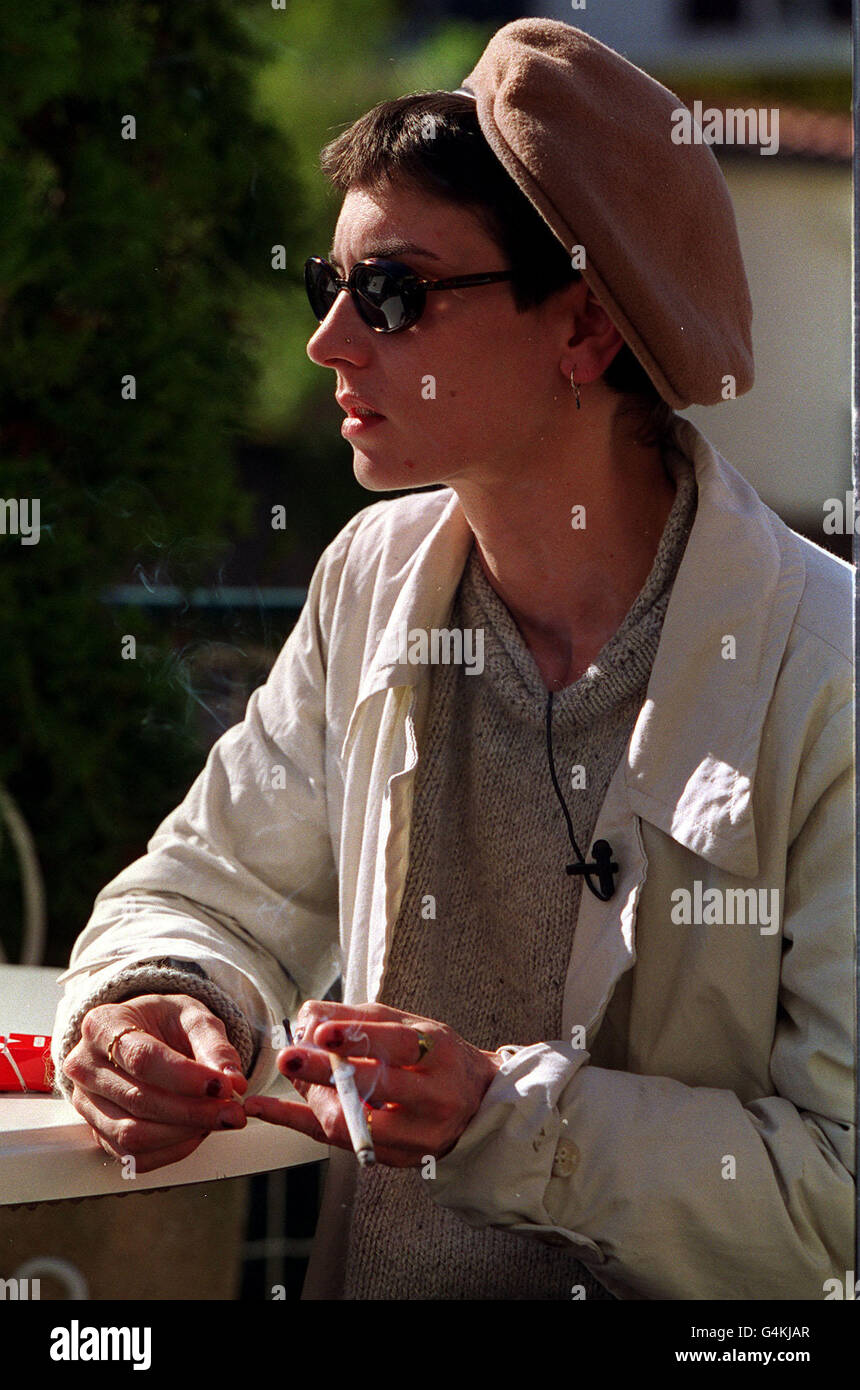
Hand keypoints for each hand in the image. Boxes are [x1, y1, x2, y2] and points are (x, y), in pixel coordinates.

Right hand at [63, 994, 247, 1173]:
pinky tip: (198, 1133)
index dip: (185, 1077)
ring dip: (184, 1134)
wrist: (144, 1033)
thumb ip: (215, 1046)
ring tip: (219, 1120)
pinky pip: (133, 1156)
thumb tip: (234, 1082)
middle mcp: (84, 1066)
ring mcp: (86, 1104)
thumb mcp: (192, 1017)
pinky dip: (172, 1150)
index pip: (141, 1059)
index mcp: (102, 1024)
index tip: (224, 1086)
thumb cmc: (165, 1022)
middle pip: (138, 1100)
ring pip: (132, 1134)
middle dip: (193, 1111)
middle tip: (234, 1112)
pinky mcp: (97, 1132)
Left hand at [244, 1001, 502, 1167]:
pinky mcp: (396, 1160)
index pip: (398, 1046)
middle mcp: (432, 1099)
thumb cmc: (435, 1059)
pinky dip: (297, 1123)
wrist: (477, 1109)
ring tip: (289, 1074)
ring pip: (355, 1124)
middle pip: (375, 1087)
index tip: (322, 1031)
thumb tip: (308, 1018)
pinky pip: (337, 1141)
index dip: (359, 1038)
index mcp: (439, 1055)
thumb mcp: (410, 1027)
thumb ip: (361, 1020)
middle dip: (326, 1072)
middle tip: (289, 1057)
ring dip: (313, 1099)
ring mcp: (416, 1136)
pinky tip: (262, 1109)